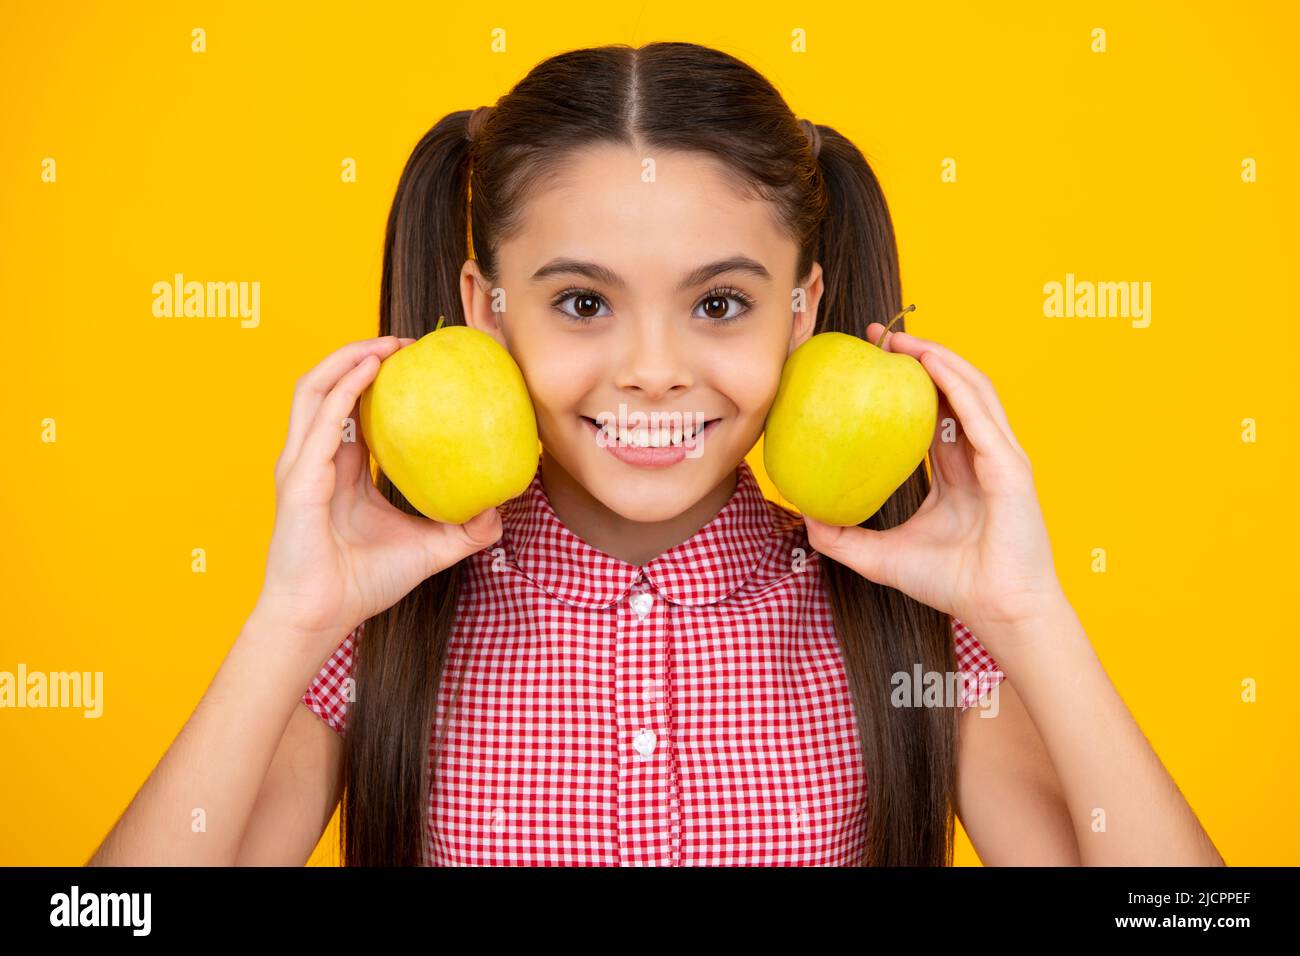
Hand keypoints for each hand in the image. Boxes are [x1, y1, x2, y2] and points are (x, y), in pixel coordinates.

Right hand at [252, 335, 503, 656]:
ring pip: (314, 389)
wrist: (321, 618)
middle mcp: (315, 458)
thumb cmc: (361, 585)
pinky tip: (373, 369)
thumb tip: (500, 510)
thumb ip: (463, 530)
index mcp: (338, 468)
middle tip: (407, 342)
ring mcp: (301, 464)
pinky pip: (322, 421)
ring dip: (349, 357)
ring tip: (387, 343)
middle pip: (327, 386)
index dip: (376, 377)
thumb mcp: (427, 549)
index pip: (351, 408)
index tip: (417, 361)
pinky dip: (345, 389)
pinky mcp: (299, 478)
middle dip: (361, 353)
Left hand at [802, 324, 1066, 650]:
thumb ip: (842, 538)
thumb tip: (803, 517)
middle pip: (952, 390)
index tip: (867, 362)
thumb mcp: (880, 557)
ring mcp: (999, 456)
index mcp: (958, 471)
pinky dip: (955, 382)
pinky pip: (979, 412)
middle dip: (918, 357)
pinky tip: (929, 361)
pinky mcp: (1010, 464)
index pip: (932, 413)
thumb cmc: (951, 585)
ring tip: (901, 339)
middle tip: (877, 336)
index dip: (904, 384)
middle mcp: (981, 456)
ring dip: (938, 357)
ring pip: (972, 389)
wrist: (997, 611)